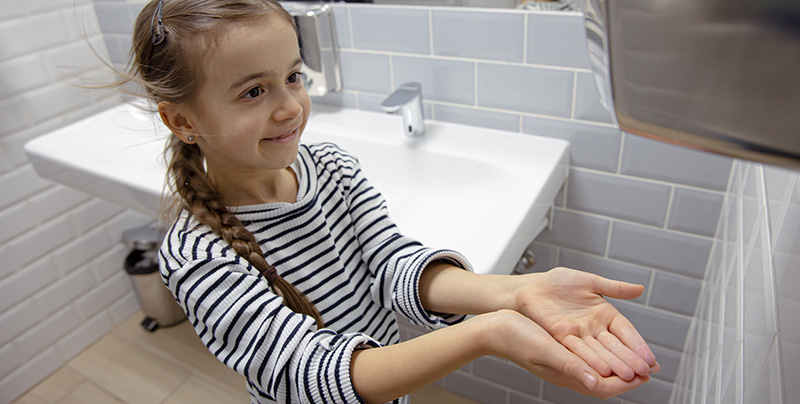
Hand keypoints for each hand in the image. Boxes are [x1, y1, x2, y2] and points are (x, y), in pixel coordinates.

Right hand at [482, 310, 649, 398]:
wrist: (495, 328)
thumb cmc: (516, 338)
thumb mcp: (546, 350)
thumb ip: (571, 366)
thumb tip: (597, 382)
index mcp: (566, 375)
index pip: (605, 386)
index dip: (628, 382)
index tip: (647, 373)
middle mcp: (569, 371)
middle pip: (607, 379)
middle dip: (631, 373)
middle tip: (652, 365)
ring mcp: (566, 362)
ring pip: (601, 367)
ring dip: (620, 362)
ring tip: (638, 356)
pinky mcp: (562, 350)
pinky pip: (590, 355)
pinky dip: (606, 351)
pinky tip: (612, 344)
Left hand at [511, 267, 658, 380]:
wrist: (531, 288)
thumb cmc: (558, 283)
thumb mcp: (590, 281)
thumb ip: (614, 288)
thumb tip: (640, 289)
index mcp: (604, 314)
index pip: (626, 331)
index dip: (638, 344)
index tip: (651, 358)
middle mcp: (594, 327)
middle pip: (615, 346)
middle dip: (630, 359)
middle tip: (645, 373)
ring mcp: (579, 334)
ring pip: (600, 352)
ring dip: (614, 364)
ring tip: (629, 377)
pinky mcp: (562, 337)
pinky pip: (579, 350)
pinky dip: (591, 360)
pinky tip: (603, 371)